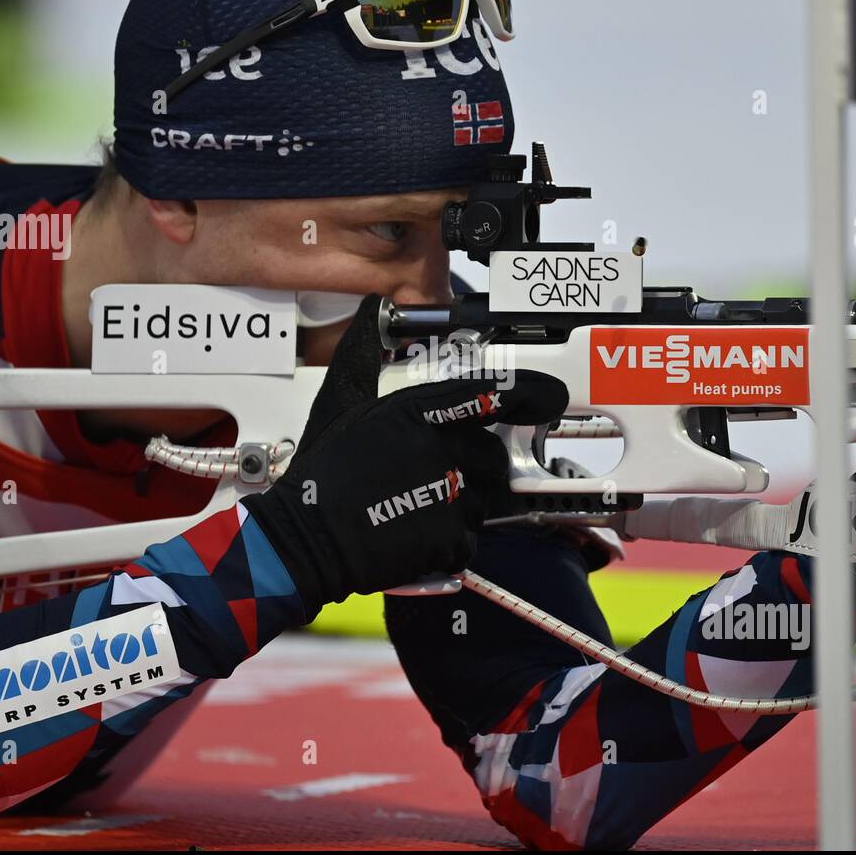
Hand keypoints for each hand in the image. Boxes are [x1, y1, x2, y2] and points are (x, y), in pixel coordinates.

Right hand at [243, 296, 567, 608]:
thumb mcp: (340, 402)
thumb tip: (373, 312)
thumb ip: (364, 354)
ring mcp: (450, 493)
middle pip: (489, 455)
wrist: (306, 539)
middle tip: (427, 481)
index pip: (490, 395)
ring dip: (460, 505)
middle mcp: (442, 447)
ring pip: (483, 498)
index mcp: (418, 410)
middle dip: (470, 467)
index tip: (549, 397)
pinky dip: (450, 542)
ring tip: (415, 509)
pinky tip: (415, 534)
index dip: (528, 394)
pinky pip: (469, 538)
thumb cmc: (322, 475)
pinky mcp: (450, 536)